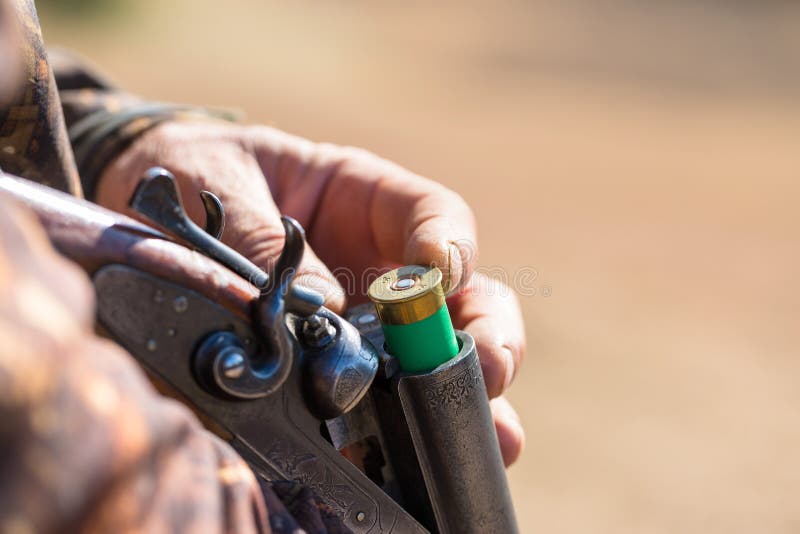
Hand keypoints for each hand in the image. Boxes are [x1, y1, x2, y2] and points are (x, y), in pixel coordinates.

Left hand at [96, 120, 525, 464]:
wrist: (155, 201)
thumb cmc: (199, 172)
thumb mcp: (221, 183)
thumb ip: (262, 238)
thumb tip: (321, 307)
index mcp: (368, 198)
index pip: (434, 216)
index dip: (450, 247)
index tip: (438, 274)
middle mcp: (383, 263)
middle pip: (464, 297)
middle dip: (485, 335)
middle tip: (487, 368)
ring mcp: (369, 321)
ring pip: (441, 358)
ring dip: (463, 396)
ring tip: (487, 432)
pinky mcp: (339, 368)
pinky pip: (382, 402)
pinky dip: (402, 432)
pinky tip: (408, 459)